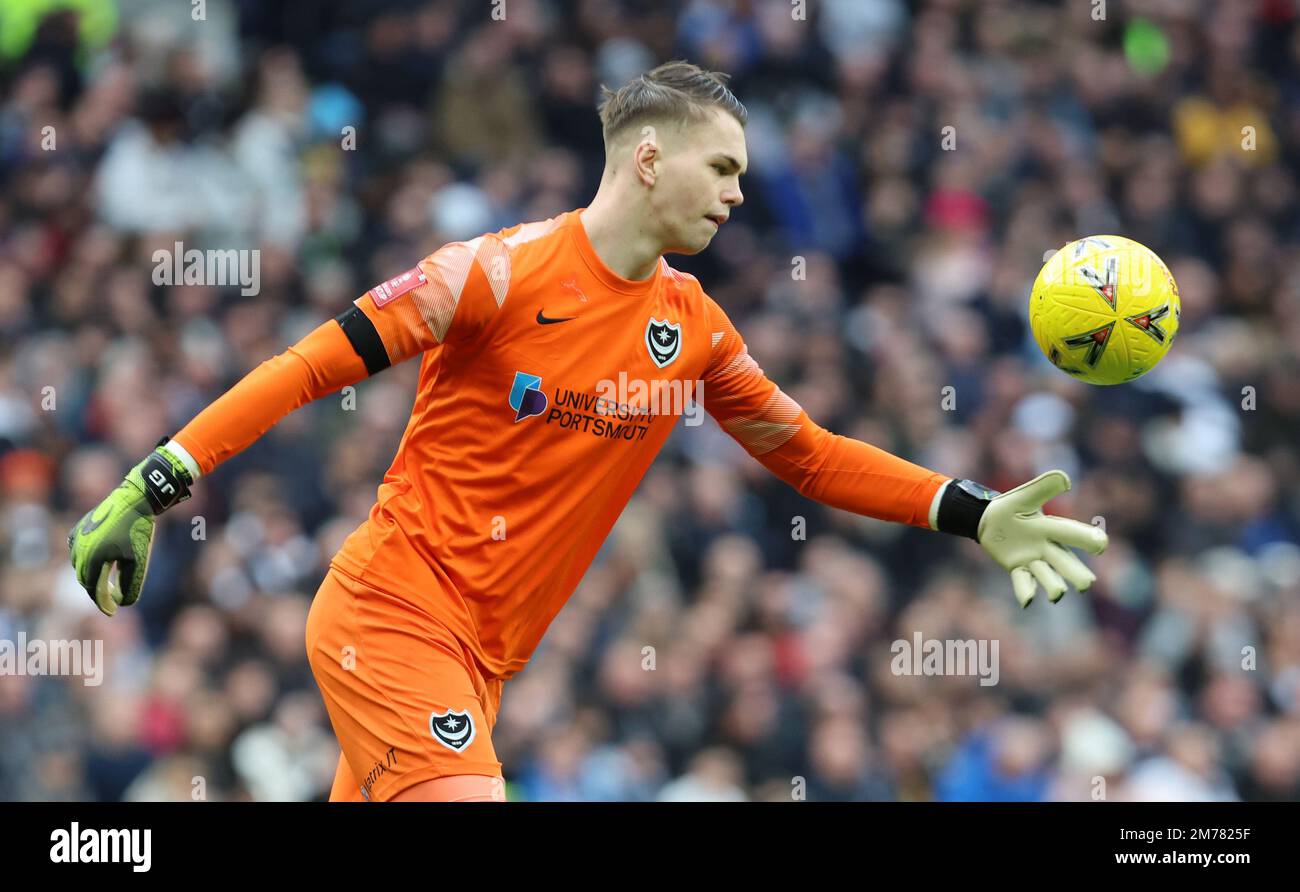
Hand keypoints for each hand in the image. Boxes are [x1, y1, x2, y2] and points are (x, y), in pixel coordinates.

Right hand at [68, 447, 191, 615]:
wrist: (134, 499)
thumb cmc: (138, 531)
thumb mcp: (138, 560)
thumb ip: (130, 585)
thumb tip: (122, 603)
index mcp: (92, 559)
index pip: (94, 590)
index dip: (103, 603)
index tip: (113, 612)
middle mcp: (79, 550)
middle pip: (86, 580)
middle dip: (97, 593)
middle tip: (111, 602)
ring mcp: (76, 539)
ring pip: (81, 567)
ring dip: (92, 578)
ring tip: (107, 585)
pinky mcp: (78, 530)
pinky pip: (78, 553)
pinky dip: (87, 563)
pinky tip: (100, 566)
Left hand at [976, 470, 1107, 607]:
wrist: (987, 519)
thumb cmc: (1010, 506)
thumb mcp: (1025, 496)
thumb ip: (1044, 487)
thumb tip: (1065, 479)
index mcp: (1050, 528)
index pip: (1072, 534)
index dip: (1087, 538)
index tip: (1101, 544)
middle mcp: (1046, 547)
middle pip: (1065, 562)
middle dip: (1076, 573)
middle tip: (1086, 584)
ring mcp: (1032, 559)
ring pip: (1047, 575)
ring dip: (1053, 585)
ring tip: (1057, 595)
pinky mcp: (1016, 567)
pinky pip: (1022, 581)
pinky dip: (1026, 591)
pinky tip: (1028, 601)